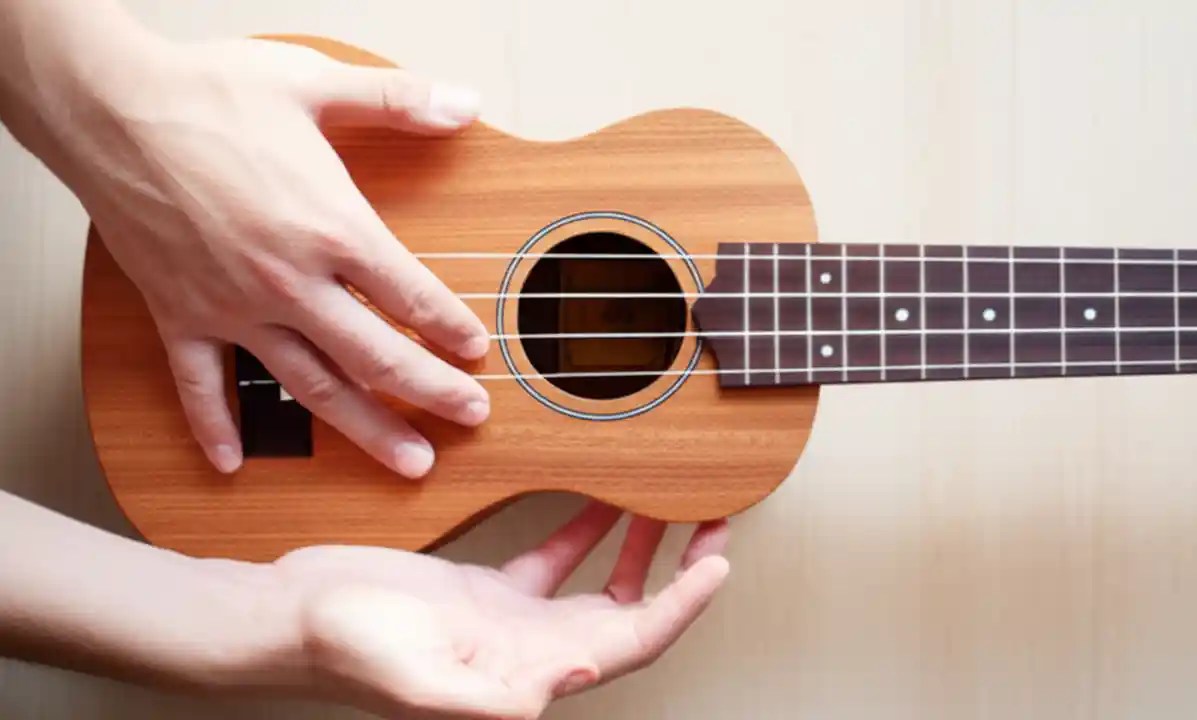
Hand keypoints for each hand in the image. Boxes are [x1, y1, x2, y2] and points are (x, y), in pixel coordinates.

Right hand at [44, 34, 488, 477]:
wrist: (106, 107)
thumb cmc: (207, 94)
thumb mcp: (314, 83)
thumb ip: (397, 99)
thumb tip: (466, 103)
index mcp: (330, 228)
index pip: (411, 295)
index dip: (451, 329)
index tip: (478, 353)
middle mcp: (289, 282)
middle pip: (377, 357)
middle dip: (432, 392)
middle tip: (471, 416)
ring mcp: (233, 308)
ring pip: (312, 387)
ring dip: (366, 429)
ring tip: (409, 460)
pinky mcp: (180, 315)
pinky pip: (201, 386)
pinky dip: (214, 426)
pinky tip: (232, 462)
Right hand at [274, 503, 729, 718]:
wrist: (287, 618)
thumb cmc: (339, 650)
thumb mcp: (417, 680)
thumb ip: (494, 696)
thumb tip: (580, 672)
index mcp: (526, 675)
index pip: (632, 641)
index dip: (683, 605)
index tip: (719, 560)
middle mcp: (529, 651)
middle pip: (631, 613)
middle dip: (680, 571)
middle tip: (713, 520)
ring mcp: (509, 620)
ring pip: (597, 583)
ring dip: (638, 545)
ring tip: (672, 502)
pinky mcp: (484, 590)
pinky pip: (551, 556)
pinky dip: (581, 526)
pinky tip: (598, 496)